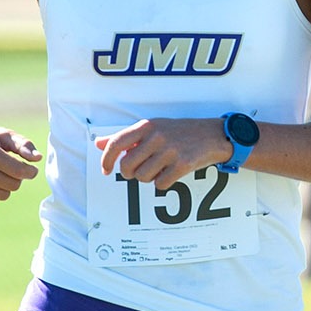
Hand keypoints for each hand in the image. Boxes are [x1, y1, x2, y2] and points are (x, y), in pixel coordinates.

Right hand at [0, 114, 40, 205]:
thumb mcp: (3, 135)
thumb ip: (23, 145)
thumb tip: (38, 159)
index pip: (18, 171)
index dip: (30, 172)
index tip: (31, 170)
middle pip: (12, 185)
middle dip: (17, 178)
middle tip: (11, 170)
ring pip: (3, 196)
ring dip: (6, 186)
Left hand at [96, 118, 231, 190]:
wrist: (213, 135)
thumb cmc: (179, 132)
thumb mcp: (152, 128)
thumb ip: (125, 137)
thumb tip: (98, 144)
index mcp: (147, 125)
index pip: (116, 143)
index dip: (106, 159)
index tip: (106, 170)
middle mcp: (157, 136)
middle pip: (127, 166)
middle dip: (130, 174)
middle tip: (139, 171)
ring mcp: (170, 151)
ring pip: (142, 177)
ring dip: (148, 178)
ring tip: (159, 168)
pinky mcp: (182, 164)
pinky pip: (160, 184)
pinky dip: (162, 183)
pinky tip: (170, 173)